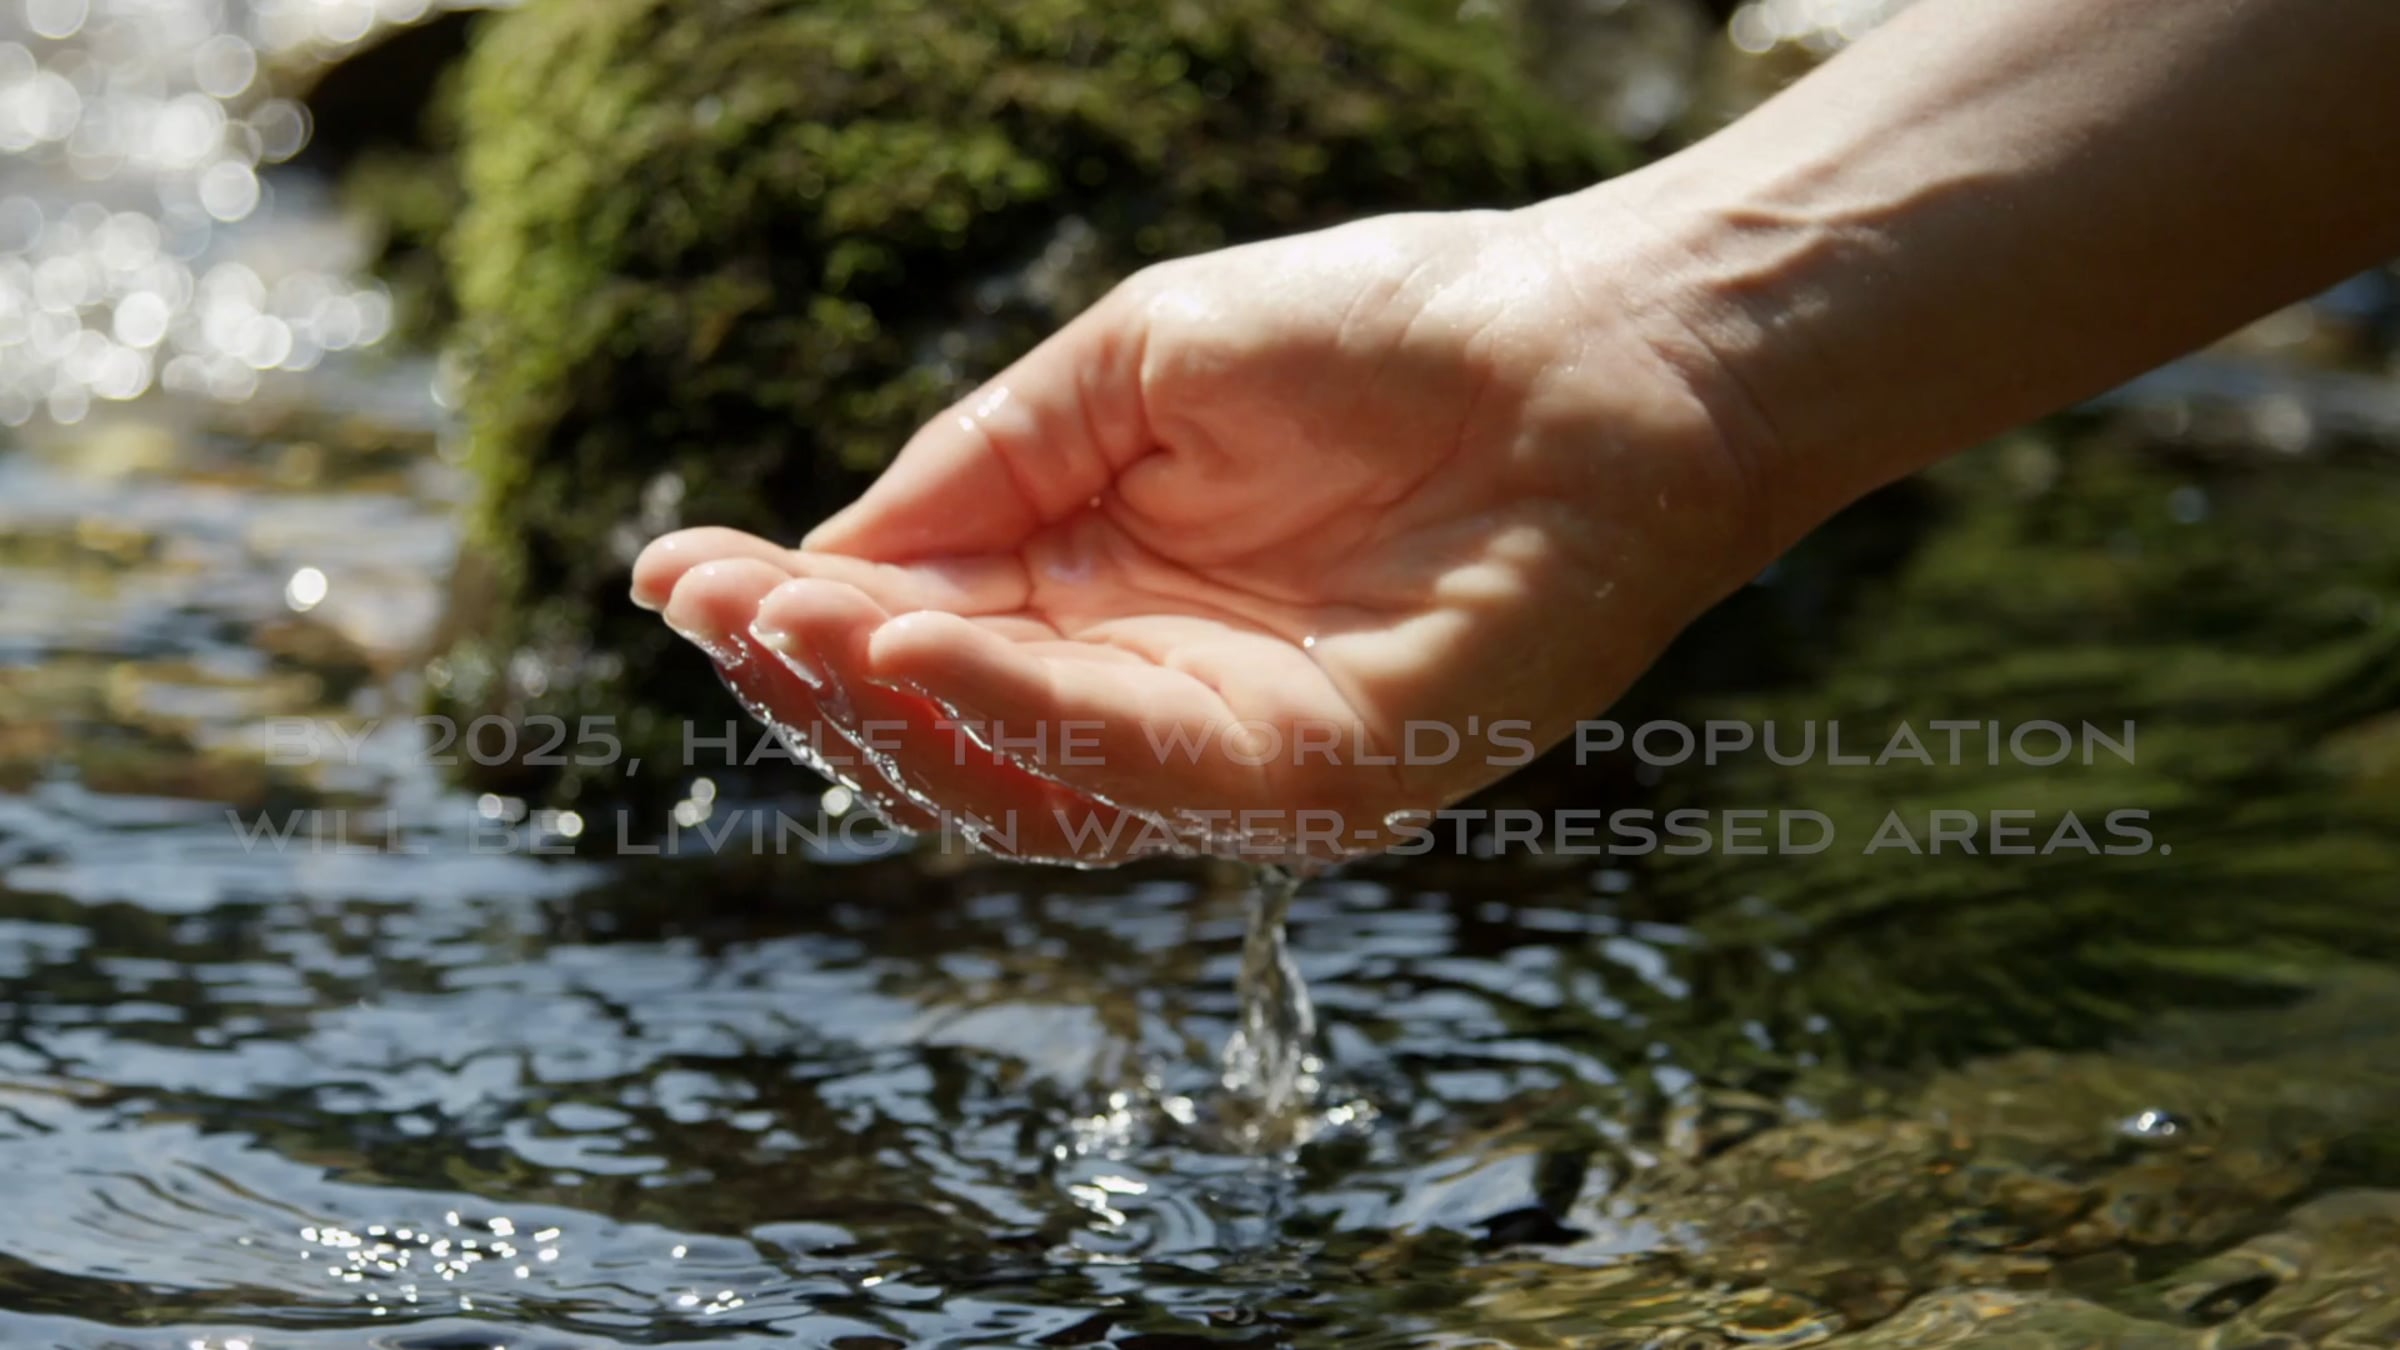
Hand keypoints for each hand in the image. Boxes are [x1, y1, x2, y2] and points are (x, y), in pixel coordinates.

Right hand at [633, 204, 1772, 863]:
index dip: (795, 615)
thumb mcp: (1136, 366)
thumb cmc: (1383, 333)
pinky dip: (1027, 716)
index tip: (676, 572)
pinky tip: (934, 639)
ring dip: (894, 709)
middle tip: (722, 609)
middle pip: (943, 735)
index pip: (916, 635)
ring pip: (1016, 784)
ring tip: (798, 624)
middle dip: (818, 678)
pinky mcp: (1316, 784)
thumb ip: (990, 466)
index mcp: (1099, 588)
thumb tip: (824, 558)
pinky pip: (1142, 776)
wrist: (1594, 351)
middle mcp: (1147, 689)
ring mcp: (1228, 751)